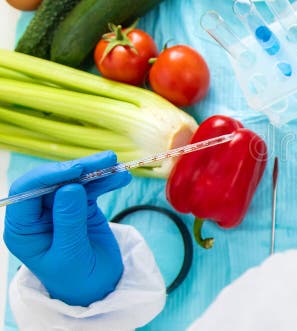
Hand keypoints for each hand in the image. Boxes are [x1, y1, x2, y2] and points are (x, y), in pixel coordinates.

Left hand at [3, 151, 131, 306]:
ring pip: (75, 181)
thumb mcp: (71, 255)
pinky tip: (121, 177)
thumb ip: (69, 221)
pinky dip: (106, 181)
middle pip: (53, 181)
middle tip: (106, 160)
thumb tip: (70, 187)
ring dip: (97, 171)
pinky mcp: (81, 206)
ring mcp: (60, 209)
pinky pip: (92, 188)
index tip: (75, 171)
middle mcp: (37, 215)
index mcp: (23, 229)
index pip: (26, 192)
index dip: (48, 176)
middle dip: (79, 169)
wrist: (98, 288)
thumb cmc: (77, 279)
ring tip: (117, 165)